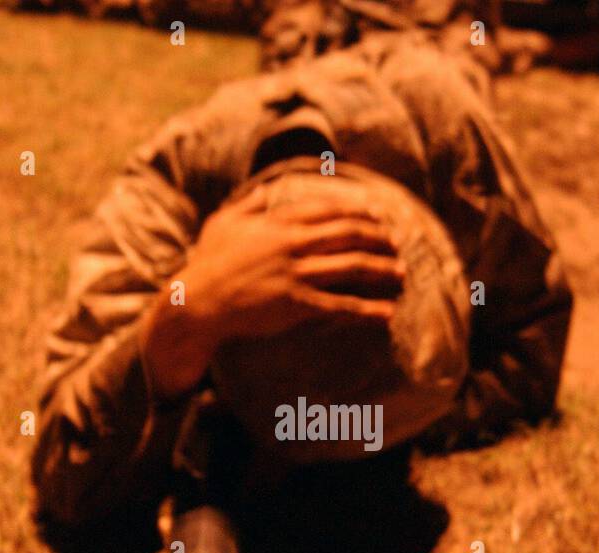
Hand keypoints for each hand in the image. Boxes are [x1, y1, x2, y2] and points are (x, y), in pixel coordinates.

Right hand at [139, 188, 403, 398]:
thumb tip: (267, 191)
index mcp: (279, 221)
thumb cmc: (207, 264)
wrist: (196, 302)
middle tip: (396, 244)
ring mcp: (297, 274)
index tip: (377, 216)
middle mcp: (293, 243)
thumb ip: (249, 205)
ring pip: (353, 268)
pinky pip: (342, 306)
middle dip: (379, 237)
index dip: (359, 211)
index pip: (330, 209)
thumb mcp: (224, 223)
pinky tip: (387, 313)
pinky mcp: (297, 305)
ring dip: (383, 270)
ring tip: (402, 274)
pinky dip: (368, 310)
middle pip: (350, 234)